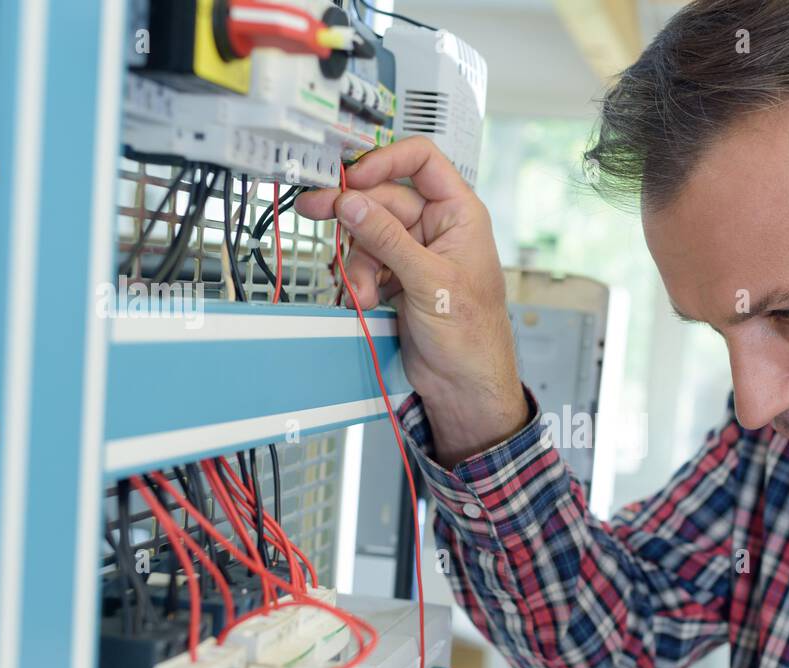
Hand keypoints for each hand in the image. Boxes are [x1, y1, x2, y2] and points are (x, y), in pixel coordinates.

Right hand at [296, 138, 528, 465]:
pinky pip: (366, 264)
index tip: (355, 178)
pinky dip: (359, 282)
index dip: (386, 161)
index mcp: (459, 215)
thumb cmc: (472, 336)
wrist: (465, 386)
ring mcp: (415, 254)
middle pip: (382, 200)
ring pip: (368, 236)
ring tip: (364, 293)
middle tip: (316, 211)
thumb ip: (387, 239)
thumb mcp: (429, 281)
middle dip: (354, 219)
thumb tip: (352, 204)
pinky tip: (364, 302)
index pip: (422, 161)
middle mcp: (437, 228)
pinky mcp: (398, 279)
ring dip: (358, 264)